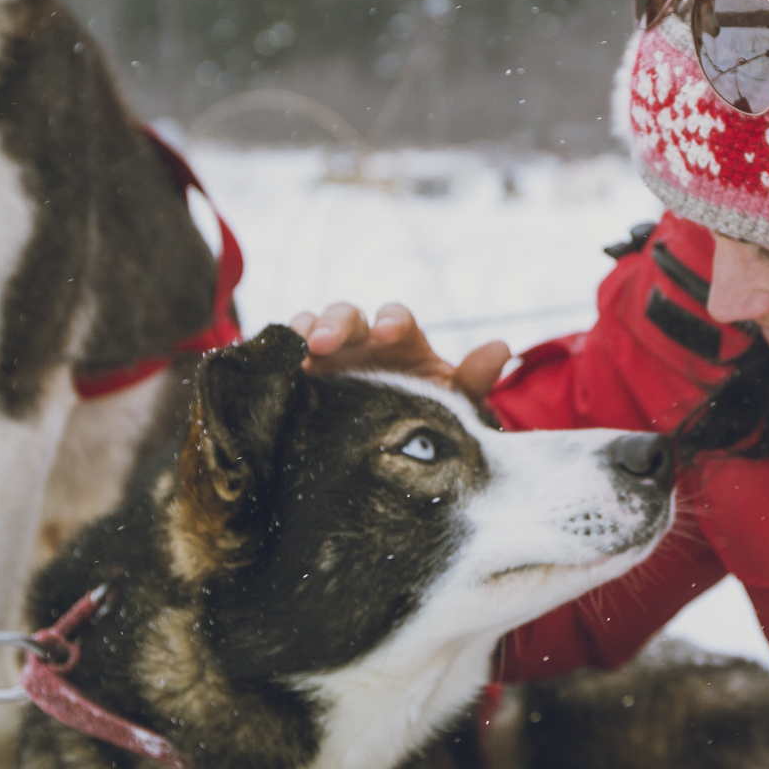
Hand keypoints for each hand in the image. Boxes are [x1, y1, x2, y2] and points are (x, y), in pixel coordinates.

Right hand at [287, 302, 508, 404]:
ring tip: (296, 351)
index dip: (390, 320)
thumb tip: (501, 347)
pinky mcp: (296, 375)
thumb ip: (473, 379)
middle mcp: (359, 339)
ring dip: (300, 333)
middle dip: (335, 324)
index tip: (387, 332)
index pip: (395, 318)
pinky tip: (267, 366)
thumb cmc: (423, 413)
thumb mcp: (449, 401)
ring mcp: (323, 354)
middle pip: (345, 315)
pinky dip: (272, 353)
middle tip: (324, 342)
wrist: (386, 453)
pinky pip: (279, 355)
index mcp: (400, 339)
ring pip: (307, 327)